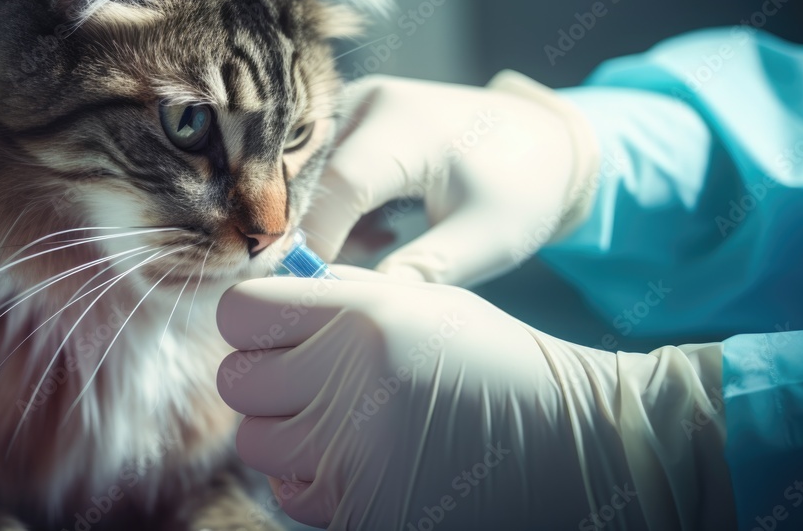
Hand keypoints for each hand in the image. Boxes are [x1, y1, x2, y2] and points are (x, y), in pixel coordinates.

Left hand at [215, 268, 734, 529]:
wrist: (566, 438)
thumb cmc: (490, 357)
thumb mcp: (422, 301)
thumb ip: (340, 293)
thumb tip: (266, 299)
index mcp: (363, 317)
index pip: (239, 311)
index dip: (250, 318)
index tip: (272, 327)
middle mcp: (349, 383)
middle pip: (236, 381)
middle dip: (265, 376)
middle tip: (309, 375)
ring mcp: (354, 456)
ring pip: (254, 443)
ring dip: (286, 430)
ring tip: (339, 418)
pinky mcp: (363, 510)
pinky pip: (289, 492)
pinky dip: (310, 477)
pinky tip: (357, 458)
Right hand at [302, 71, 601, 285]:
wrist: (544, 143)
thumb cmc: (521, 191)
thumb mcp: (482, 243)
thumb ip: (417, 274)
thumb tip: (351, 306)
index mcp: (405, 124)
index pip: (336, 188)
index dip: (314, 244)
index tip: (315, 292)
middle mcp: (369, 102)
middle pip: (305, 175)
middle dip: (306, 235)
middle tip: (330, 281)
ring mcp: (356, 103)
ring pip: (304, 172)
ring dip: (320, 222)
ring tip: (376, 250)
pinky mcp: (351, 116)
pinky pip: (316, 166)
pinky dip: (332, 207)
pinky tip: (379, 232)